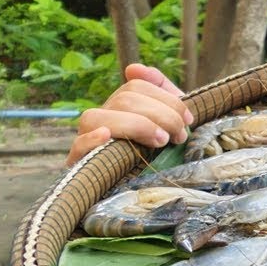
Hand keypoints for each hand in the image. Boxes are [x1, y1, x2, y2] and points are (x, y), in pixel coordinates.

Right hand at [66, 64, 193, 165]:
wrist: (135, 196)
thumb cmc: (155, 157)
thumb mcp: (166, 125)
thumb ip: (162, 94)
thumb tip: (135, 68)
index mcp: (121, 107)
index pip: (136, 86)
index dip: (166, 98)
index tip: (188, 119)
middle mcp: (101, 118)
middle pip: (124, 99)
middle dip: (161, 115)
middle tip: (180, 136)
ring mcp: (87, 140)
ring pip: (96, 117)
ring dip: (135, 125)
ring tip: (161, 142)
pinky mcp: (79, 164)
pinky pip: (77, 146)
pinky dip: (93, 139)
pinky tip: (109, 137)